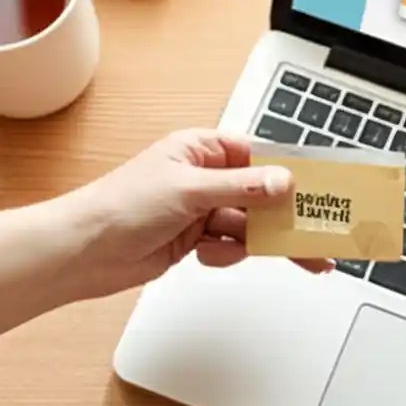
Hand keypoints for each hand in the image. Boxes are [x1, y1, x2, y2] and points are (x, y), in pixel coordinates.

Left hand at [56, 129, 332, 299]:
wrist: (82, 252)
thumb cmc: (119, 206)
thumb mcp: (189, 190)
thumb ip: (242, 187)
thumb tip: (283, 180)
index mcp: (202, 149)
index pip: (260, 156)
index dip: (291, 172)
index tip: (321, 187)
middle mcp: (204, 177)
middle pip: (262, 194)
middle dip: (288, 214)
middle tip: (323, 229)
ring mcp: (200, 209)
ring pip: (250, 224)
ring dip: (264, 240)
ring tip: (303, 256)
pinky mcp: (194, 239)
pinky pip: (231, 245)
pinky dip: (228, 253)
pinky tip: (212, 255)